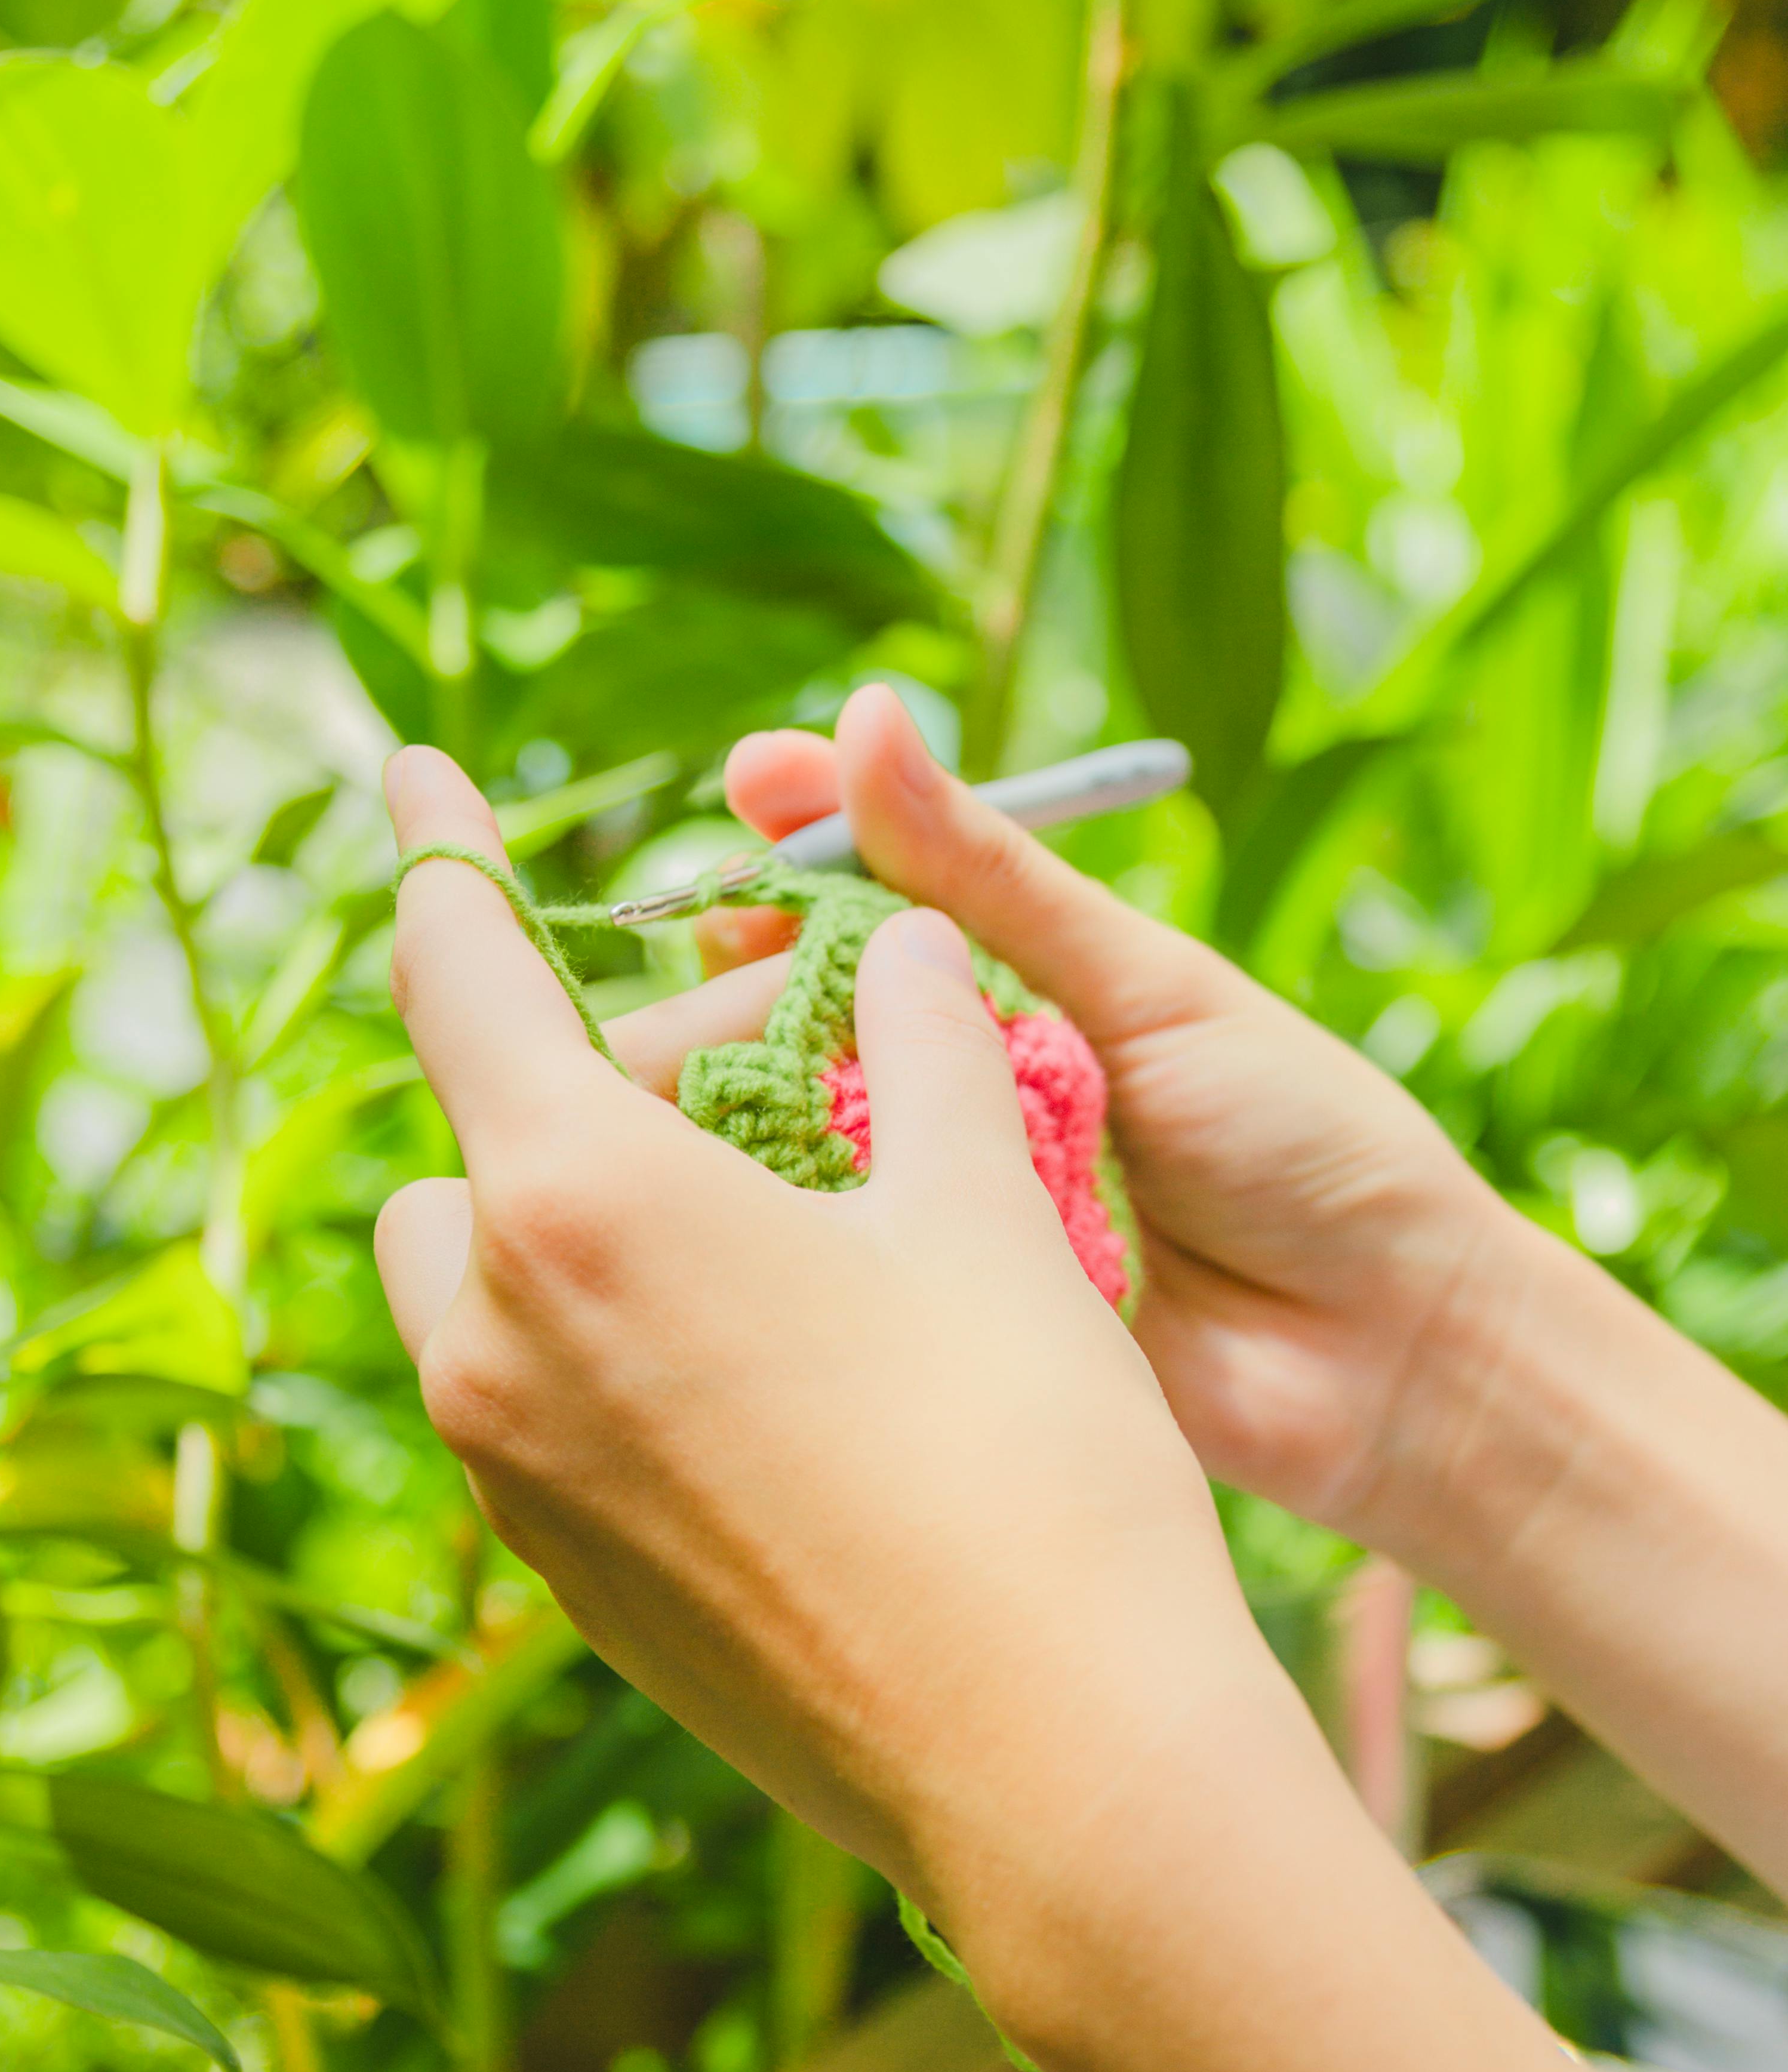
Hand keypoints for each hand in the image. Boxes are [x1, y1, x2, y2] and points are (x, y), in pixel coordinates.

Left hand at [372, 747, 1292, 1913]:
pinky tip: (780, 1388)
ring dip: (585, 1236)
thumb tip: (902, 948)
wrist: (1058, 1765)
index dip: (438, 848)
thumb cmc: (1027, 1460)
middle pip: (477, 1149)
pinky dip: (612, 1355)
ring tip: (775, 1250)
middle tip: (755, 1105)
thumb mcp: (986, 1209)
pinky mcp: (570, 1588)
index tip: (407, 770)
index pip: (460, 967)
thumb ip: (927, 1045)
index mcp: (578, 1204)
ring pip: (492, 1292)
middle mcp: (497, 1342)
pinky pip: (541, 1414)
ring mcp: (519, 1484)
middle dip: (576, 1096)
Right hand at [713, 687, 1526, 1560]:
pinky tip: (728, 1222)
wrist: (1388, 1356)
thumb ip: (992, 873)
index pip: (865, 900)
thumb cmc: (1300, 1143)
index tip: (753, 787)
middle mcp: (959, 1091)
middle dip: (730, 997)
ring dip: (735, 1114)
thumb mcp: (1145, 987)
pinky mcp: (937, 1320)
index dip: (798, 845)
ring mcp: (940, 1205)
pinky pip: (836, 1268)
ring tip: (682, 1098)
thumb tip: (866, 716)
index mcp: (1014, 991)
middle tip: (709, 989)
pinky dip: (791, 1237)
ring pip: (788, 1145)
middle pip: (791, 1026)